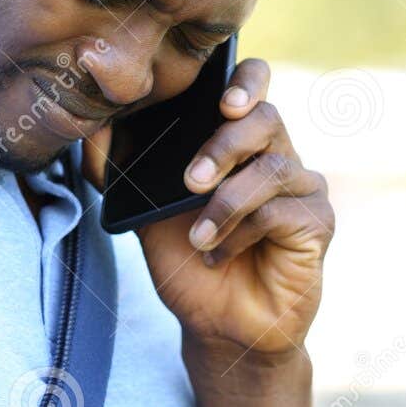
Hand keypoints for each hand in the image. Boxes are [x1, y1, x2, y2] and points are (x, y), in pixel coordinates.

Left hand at [83, 58, 333, 358]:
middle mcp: (278, 157)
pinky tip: (220, 254)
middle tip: (189, 182)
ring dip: (226, 202)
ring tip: (198, 237)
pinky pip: (282, 211)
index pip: (255, 85)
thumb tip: (88, 130)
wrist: (216, 326)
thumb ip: (121, 172)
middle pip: (267, 118)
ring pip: (274, 167)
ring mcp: (303, 189)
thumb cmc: (188, 264)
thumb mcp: (145, 214)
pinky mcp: (317, 224)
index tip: (221, 102)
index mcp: (241, 143)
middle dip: (224, 145)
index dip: (246, 80)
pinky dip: (243, 232)